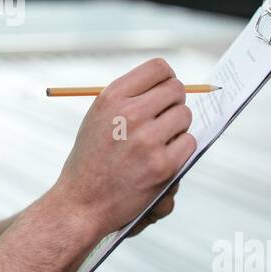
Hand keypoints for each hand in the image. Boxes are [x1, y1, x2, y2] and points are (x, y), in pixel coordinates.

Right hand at [51, 58, 196, 237]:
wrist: (81, 203)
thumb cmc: (92, 159)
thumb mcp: (98, 117)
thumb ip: (129, 98)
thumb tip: (170, 85)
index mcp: (111, 97)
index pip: (158, 68)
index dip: (167, 78)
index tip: (165, 91)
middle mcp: (130, 114)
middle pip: (176, 90)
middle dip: (174, 103)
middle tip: (164, 119)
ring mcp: (148, 140)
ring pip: (185, 116)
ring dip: (178, 128)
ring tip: (159, 141)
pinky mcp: (162, 165)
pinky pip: (189, 143)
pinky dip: (181, 150)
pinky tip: (162, 158)